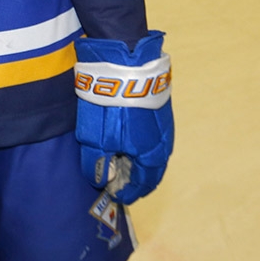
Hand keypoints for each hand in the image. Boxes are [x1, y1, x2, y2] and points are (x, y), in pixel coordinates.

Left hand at [74, 30, 173, 203]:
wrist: (127, 64)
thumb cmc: (110, 107)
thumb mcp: (94, 139)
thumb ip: (97, 164)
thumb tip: (101, 181)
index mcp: (151, 157)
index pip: (142, 184)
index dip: (128, 192)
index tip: (114, 196)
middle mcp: (164, 145)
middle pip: (150, 170)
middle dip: (134, 179)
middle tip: (118, 183)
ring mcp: (165, 126)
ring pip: (152, 153)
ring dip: (138, 162)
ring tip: (120, 163)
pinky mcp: (160, 110)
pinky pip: (152, 137)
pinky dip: (140, 146)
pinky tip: (128, 141)